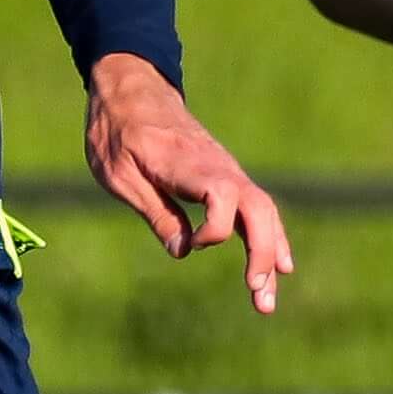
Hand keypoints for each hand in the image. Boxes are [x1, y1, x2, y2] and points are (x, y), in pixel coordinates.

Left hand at [82, 54, 292, 312]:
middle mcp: (219, 167)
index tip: (191, 246)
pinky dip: (267, 239)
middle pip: (259, 208)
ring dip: (269, 256)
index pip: (223, 196)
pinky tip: (275, 269)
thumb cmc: (117, 133)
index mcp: (188, 163)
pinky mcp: (226, 178)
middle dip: (263, 253)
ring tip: (266, 302)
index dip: (215, 229)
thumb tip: (182, 252)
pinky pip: (256, 210)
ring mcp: (227, 171)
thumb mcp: (119, 175)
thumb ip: (155, 211)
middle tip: (259, 298)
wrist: (131, 91)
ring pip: (264, 212)